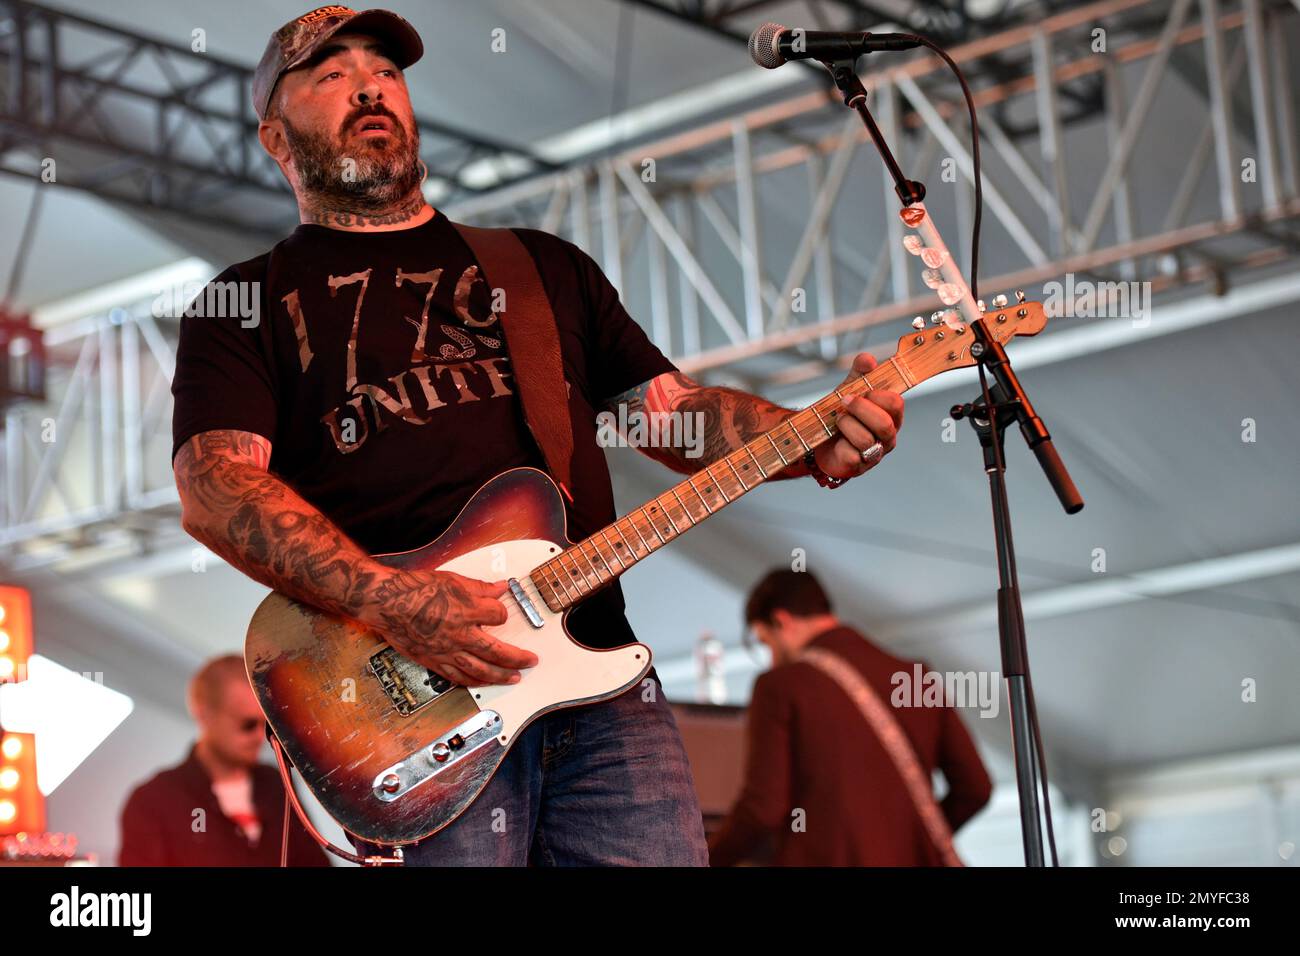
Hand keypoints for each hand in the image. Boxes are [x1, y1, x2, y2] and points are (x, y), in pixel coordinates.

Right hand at [366, 568, 537, 685]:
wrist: (385, 603)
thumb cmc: (413, 589)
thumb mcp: (452, 579)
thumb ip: (479, 587)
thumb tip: (500, 588)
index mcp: (467, 610)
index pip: (499, 615)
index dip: (504, 612)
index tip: (502, 611)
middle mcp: (460, 634)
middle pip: (498, 651)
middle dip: (518, 658)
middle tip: (531, 660)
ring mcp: (447, 651)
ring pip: (480, 670)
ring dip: (501, 676)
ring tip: (515, 678)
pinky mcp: (434, 661)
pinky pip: (458, 677)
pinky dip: (473, 682)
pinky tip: (482, 683)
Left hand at [814, 352, 904, 479]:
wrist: (823, 442)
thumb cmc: (845, 415)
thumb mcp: (850, 390)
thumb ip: (859, 373)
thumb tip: (867, 360)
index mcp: (891, 416)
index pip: (896, 404)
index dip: (878, 395)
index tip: (863, 391)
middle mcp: (888, 436)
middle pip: (884, 424)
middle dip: (861, 408)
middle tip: (845, 401)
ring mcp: (875, 453)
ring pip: (865, 439)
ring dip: (847, 424)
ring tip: (838, 419)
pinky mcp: (859, 466)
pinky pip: (852, 455)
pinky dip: (840, 444)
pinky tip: (836, 440)